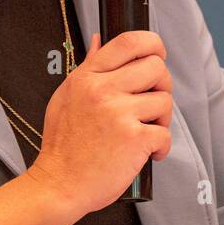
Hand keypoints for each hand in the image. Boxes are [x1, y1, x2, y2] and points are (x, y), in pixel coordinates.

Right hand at [27, 30, 173, 215]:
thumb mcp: (66, 96)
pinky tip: (147, 153)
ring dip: (162, 119)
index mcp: (88, 76)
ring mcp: (119, 114)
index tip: (158, 55)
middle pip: (156, 67)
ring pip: (164, 101)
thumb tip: (98, 40)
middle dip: (162, 85)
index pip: (129, 42)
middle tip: (152, 104)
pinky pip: (165, 134)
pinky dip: (161, 147)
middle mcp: (103, 90)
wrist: (58, 184)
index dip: (152, 44)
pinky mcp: (134, 139)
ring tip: (145, 132)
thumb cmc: (63, 144)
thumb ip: (86, 67)